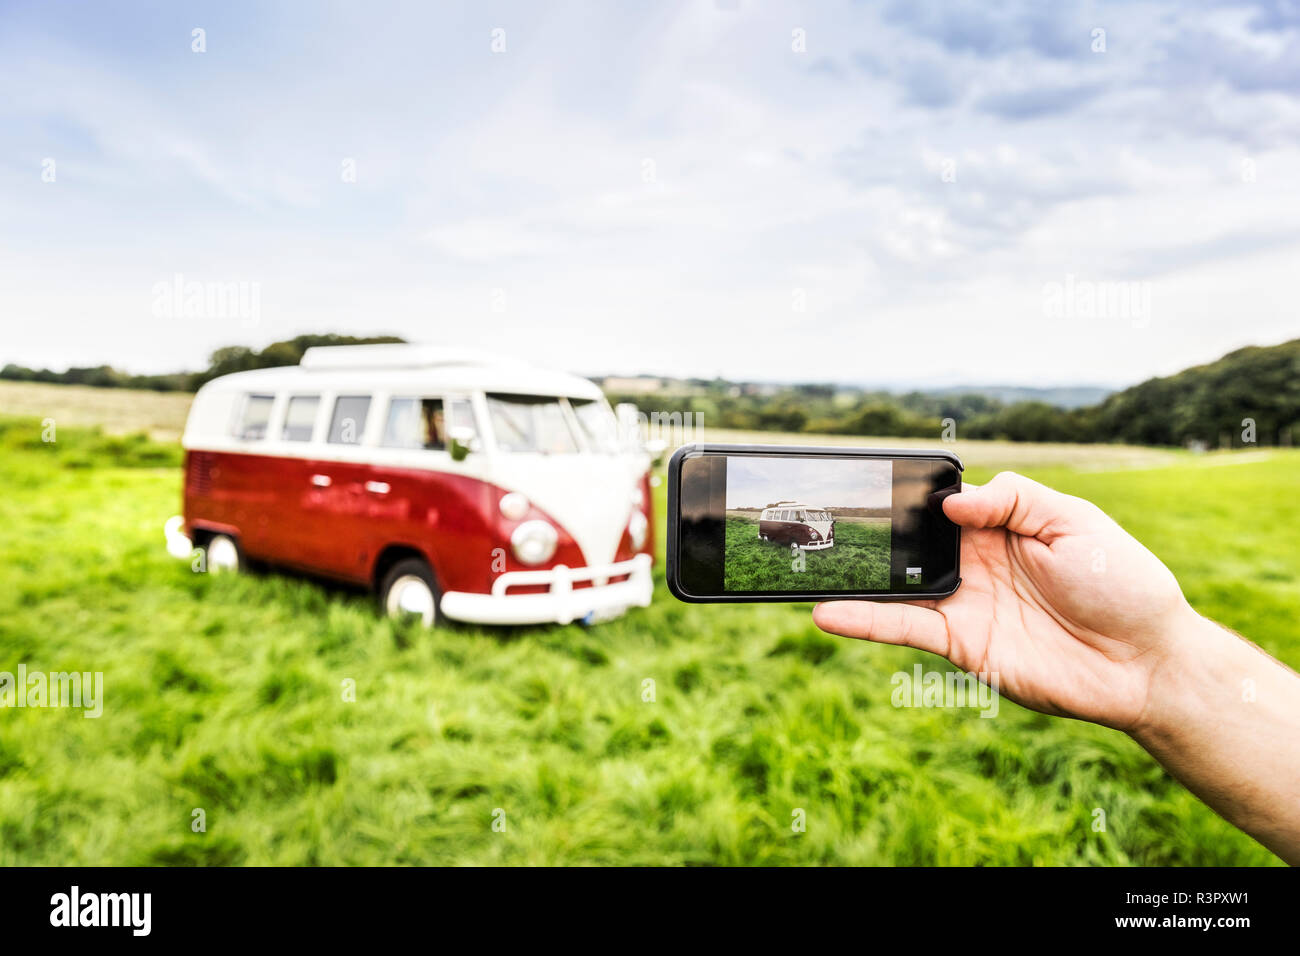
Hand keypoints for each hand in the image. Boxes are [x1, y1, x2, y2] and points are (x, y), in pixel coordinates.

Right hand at [813, 471, 1196, 730]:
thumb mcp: (1076, 522)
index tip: (871, 479)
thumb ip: (1015, 499)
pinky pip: (905, 629)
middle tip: (816, 519)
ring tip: (807, 565)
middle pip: (910, 539)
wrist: (1146, 663)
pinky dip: (864, 621)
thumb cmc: (1122, 583)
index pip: (943, 499)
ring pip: (896, 585)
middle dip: (868, 531)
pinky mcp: (962, 643)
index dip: (911, 490)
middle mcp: (975, 561)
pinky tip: (827, 613)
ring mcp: (964, 602)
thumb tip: (953, 502)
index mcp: (1002, 523)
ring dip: (854, 577)